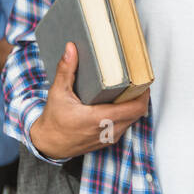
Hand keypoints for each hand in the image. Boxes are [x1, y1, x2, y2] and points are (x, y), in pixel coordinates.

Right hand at [30, 42, 149, 158]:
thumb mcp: (58, 93)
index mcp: (99, 119)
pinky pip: (125, 125)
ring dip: (133, 105)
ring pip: (133, 119)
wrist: (49, 144)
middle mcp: (108, 131)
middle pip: (138, 112)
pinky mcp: (108, 141)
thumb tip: (71, 49)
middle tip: (136, 79)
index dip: (143, 94)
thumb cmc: (54, 121)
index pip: (135, 108)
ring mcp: (110, 138)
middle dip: (140, 95)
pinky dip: (126, 114)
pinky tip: (119, 102)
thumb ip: (66, 70)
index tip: (142, 80)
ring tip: (129, 88)